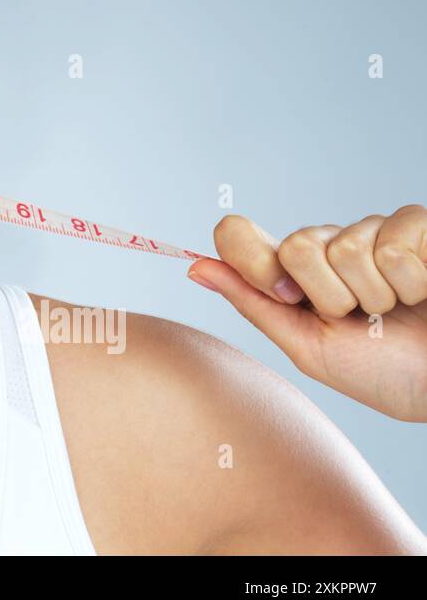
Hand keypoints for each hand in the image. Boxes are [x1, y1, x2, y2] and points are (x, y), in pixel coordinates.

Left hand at [187, 205, 426, 421]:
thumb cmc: (383, 372)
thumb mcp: (308, 346)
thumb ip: (255, 304)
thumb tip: (195, 268)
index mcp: (290, 272)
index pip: (237, 233)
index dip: (253, 262)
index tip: (285, 296)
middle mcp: (326, 243)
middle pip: (297, 245)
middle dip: (331, 295)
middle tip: (360, 317)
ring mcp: (371, 232)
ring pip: (349, 247)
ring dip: (378, 295)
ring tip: (397, 310)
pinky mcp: (416, 227)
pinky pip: (396, 241)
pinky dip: (413, 281)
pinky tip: (423, 292)